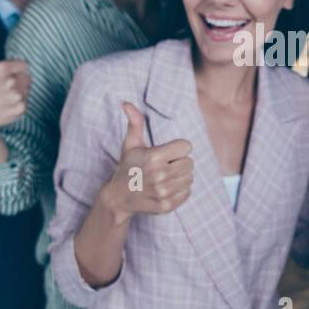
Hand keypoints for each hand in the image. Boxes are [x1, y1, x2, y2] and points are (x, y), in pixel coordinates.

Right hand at [0, 24, 30, 135]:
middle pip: (26, 78)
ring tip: (2, 98)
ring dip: (18, 93)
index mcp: (3, 68)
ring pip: (26, 90)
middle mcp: (11, 82)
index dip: (15, 71)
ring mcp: (16, 97)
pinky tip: (5, 107)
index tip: (3, 78)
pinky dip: (18, 105)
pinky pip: (26, 103)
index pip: (24, 66)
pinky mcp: (20, 109)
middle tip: (1, 89)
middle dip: (17, 81)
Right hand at [98, 102, 193, 223]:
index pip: (186, 147)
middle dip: (179, 162)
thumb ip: (134, 122)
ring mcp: (163, 192)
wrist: (118, 198)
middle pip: (190, 163)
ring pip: (190, 178)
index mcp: (154, 157)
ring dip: (181, 176)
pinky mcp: (166, 206)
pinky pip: (187, 193)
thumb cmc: (127, 167)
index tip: (167, 152)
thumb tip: (126, 102)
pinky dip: (180, 190)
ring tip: (166, 176)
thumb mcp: (130, 144)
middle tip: (166, 165)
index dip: (178, 148)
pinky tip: (167, 187)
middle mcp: (159, 175)